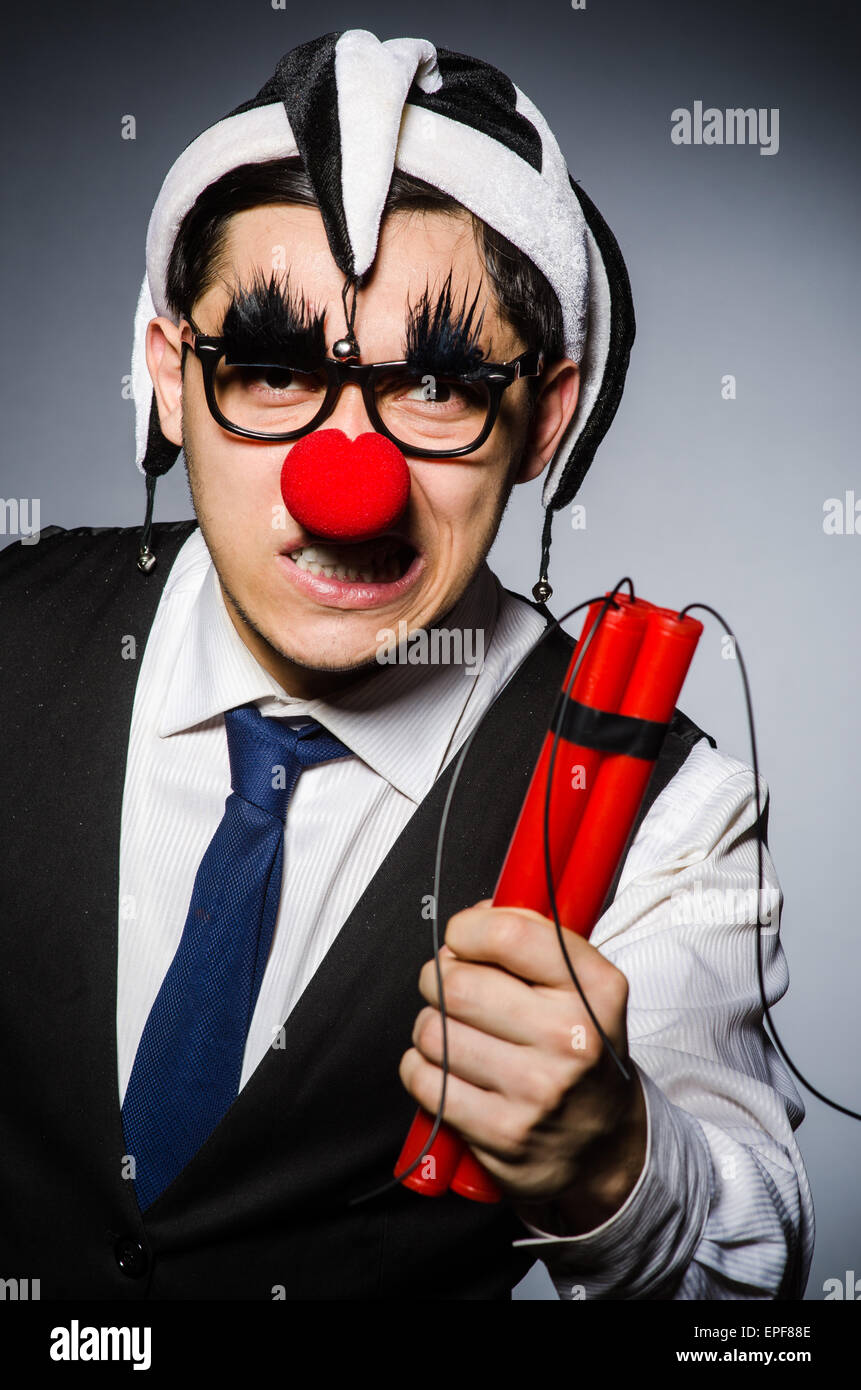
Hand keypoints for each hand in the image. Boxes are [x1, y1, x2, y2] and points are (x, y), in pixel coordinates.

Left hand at [398, 900, 646, 1233]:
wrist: (608, 1145)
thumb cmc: (582, 1050)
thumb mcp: (587, 986)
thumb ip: (535, 939)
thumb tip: (474, 915)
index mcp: (596, 990)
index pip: (508, 935)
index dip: (468, 930)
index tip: (463, 938)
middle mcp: (570, 1039)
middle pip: (458, 985)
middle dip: (439, 978)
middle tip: (451, 986)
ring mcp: (536, 1091)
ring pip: (433, 1032)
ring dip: (431, 1026)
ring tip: (456, 1032)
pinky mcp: (502, 1133)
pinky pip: (424, 1080)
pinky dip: (422, 1068)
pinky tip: (450, 1069)